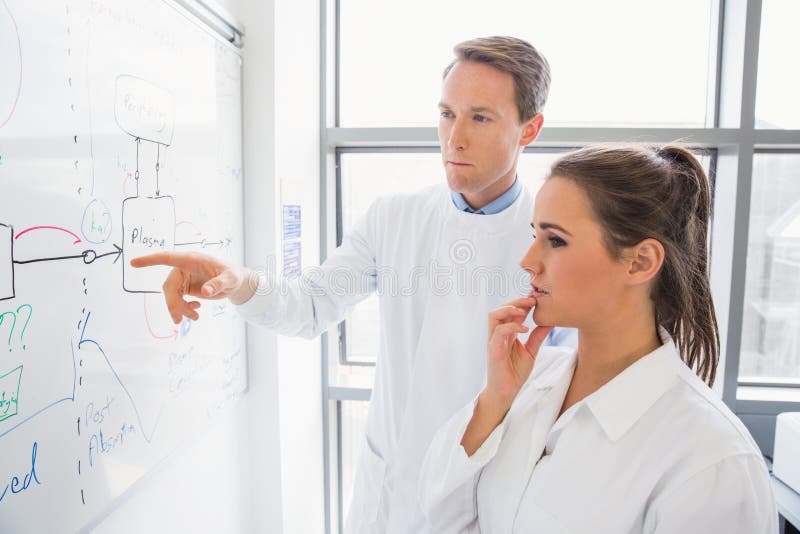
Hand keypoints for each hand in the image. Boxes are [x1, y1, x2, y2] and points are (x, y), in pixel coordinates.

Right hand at [130, 252, 256, 323]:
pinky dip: (182, 309)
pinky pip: (175, 299)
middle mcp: (184, 267)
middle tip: (183, 320)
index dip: (150, 260)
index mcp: (192, 259)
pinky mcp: (184, 287)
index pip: (167, 258)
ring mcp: (183, 277)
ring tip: (194, 318)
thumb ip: (219, 284)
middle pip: (169, 286)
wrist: (235, 284)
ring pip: (170, 295)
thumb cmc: (234, 276)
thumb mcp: (231, 279)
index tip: (134, 263)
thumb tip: (205, 293)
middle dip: (174, 304)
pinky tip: (195, 312)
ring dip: (178, 309)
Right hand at [484, 297, 553, 410]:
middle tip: (532, 299)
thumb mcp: (531, 351)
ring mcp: (494, 341)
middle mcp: (498, 334)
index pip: (511, 311)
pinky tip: (525, 329)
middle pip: (501, 308)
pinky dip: (512, 327)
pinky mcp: (493, 350)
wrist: (506, 392)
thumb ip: (538, 336)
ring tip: (524, 310)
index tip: (537, 299)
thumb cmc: (514, 372)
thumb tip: (550, 322)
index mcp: (507, 333)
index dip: (522, 302)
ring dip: (509, 309)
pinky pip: (499, 332)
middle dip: (516, 301)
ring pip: (494, 316)